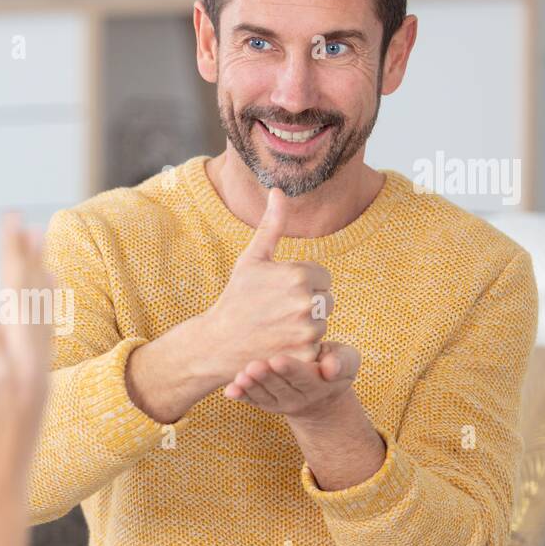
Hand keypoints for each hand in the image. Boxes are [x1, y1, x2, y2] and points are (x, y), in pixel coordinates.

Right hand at [0, 213, 52, 504]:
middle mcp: (22, 368)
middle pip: (22, 296)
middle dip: (15, 253)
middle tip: (15, 216)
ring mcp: (39, 372)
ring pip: (41, 308)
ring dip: (36, 268)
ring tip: (37, 233)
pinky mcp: (45, 378)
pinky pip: (49, 327)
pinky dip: (46, 297)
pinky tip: (48, 275)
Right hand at [196, 187, 332, 384]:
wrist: (217, 342)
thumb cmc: (235, 297)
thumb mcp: (252, 259)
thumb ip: (272, 225)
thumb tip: (278, 191)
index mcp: (298, 275)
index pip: (323, 276)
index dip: (303, 283)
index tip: (279, 292)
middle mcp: (306, 302)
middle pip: (327, 300)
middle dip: (306, 304)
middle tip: (276, 311)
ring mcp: (307, 331)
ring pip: (322, 323)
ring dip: (305, 326)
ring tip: (277, 327)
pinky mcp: (305, 354)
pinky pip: (318, 346)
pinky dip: (302, 347)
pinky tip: (280, 343)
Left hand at [223, 340, 360, 420]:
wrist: (320, 391)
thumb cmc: (332, 365)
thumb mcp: (346, 361)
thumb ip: (343, 362)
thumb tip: (331, 368)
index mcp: (319, 385)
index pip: (304, 378)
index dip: (291, 370)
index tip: (278, 360)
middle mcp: (299, 398)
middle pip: (280, 388)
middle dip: (266, 377)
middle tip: (253, 366)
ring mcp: (280, 403)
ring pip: (264, 396)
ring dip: (251, 387)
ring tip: (241, 376)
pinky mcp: (265, 403)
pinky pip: (253, 401)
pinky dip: (241, 396)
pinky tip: (230, 390)